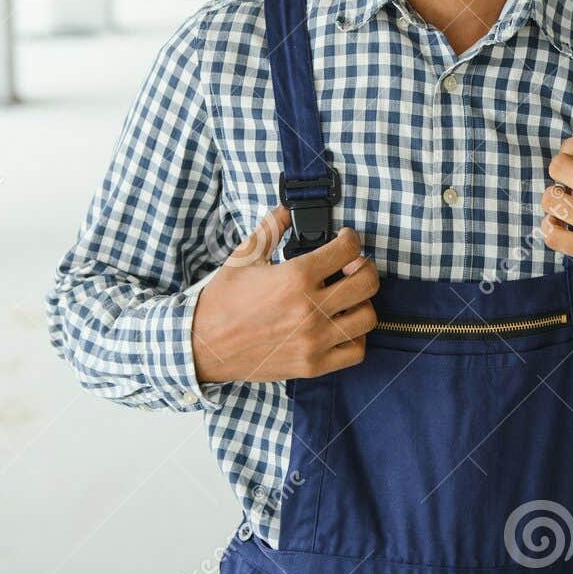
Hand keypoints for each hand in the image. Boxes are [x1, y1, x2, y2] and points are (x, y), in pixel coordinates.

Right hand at [191, 204, 379, 383]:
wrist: (204, 345)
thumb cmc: (223, 301)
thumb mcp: (244, 256)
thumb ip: (270, 228)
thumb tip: (287, 208)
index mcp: (296, 277)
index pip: (348, 249)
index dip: (350, 239)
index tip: (345, 239)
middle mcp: (311, 308)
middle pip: (368, 282)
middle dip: (364, 267)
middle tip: (352, 266)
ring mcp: (314, 340)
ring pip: (368, 317)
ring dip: (362, 302)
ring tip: (347, 297)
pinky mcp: (313, 365)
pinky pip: (356, 351)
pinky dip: (356, 337)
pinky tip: (341, 325)